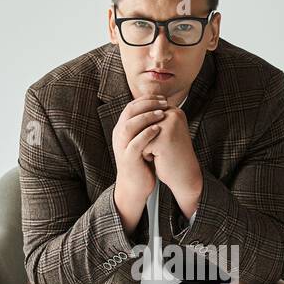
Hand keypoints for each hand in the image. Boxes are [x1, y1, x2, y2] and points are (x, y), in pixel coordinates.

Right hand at [111, 96, 169, 230]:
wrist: (136, 185)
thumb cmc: (143, 162)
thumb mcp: (144, 140)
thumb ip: (148, 126)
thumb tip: (162, 108)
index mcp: (122, 129)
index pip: (132, 106)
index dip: (147, 99)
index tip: (162, 98)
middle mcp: (119, 136)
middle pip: (129, 112)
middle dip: (147, 104)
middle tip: (164, 103)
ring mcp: (122, 147)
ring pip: (129, 126)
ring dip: (146, 117)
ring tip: (162, 114)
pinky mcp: (128, 159)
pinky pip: (135, 144)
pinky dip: (146, 134)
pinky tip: (159, 129)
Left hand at [143, 104, 202, 215]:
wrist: (185, 176)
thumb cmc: (172, 155)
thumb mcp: (165, 133)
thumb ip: (154, 120)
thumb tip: (132, 111)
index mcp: (175, 111)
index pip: (148, 117)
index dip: (149, 133)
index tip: (164, 142)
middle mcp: (174, 115)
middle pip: (143, 125)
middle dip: (148, 140)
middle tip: (165, 149)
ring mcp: (169, 126)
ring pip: (141, 135)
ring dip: (147, 146)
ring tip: (162, 153)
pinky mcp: (163, 139)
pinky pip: (142, 146)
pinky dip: (147, 155)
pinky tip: (161, 159)